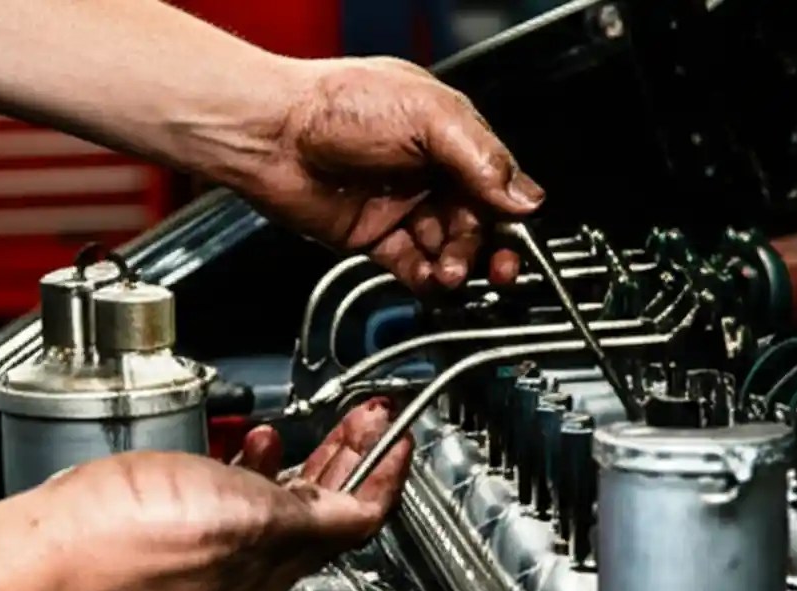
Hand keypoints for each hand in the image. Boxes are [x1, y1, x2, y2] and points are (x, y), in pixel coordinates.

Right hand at [35, 399, 411, 590]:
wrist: (50, 542)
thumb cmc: (130, 532)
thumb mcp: (246, 511)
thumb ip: (311, 512)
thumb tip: (360, 508)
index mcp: (273, 567)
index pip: (358, 521)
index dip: (385, 473)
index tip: (400, 434)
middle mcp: (247, 565)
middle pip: (325, 508)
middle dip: (354, 454)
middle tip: (368, 413)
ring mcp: (211, 547)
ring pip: (284, 498)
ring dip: (311, 454)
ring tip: (319, 420)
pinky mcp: (176, 527)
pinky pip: (237, 493)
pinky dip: (257, 462)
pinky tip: (252, 439)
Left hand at [237, 56, 544, 290]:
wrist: (273, 134)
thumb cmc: (337, 104)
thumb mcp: (428, 115)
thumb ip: (481, 157)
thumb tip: (524, 196)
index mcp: (448, 133)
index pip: (496, 181)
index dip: (510, 211)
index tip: (519, 235)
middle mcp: (428, 170)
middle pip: (477, 221)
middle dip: (489, 246)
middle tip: (498, 268)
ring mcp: (400, 204)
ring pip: (447, 247)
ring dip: (458, 264)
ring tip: (453, 270)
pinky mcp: (373, 236)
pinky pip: (412, 265)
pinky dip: (427, 278)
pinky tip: (434, 280)